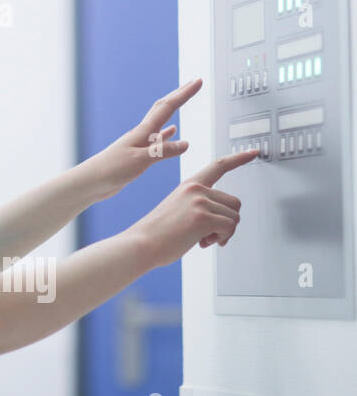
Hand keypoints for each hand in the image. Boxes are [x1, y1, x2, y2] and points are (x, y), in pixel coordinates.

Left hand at [87, 77, 203, 201]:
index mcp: (143, 131)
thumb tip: (186, 143)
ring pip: (160, 120)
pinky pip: (157, 138)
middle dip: (180, 94)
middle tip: (195, 83)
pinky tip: (173, 132)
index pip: (168, 107)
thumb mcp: (141, 160)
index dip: (184, 93)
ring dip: (174, 109)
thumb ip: (162, 151)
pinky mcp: (138, 153)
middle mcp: (142, 133)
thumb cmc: (112, 170)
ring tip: (183, 100)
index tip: (198, 81)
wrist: (92, 181)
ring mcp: (140, 142)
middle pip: (164, 107)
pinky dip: (167, 133)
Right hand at [129, 149, 259, 268]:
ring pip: (234, 217)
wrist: (142, 243)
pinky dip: (221, 238)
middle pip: (234, 203)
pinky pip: (229, 228)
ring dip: (223, 232)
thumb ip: (200, 205)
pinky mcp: (203, 217)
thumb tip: (224, 220)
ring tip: (202, 238)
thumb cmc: (158, 232)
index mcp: (189, 185)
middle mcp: (196, 189)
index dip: (238, 158)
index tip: (253, 152)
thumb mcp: (179, 209)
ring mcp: (199, 201)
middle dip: (227, 222)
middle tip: (208, 233)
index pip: (218, 166)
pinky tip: (203, 241)